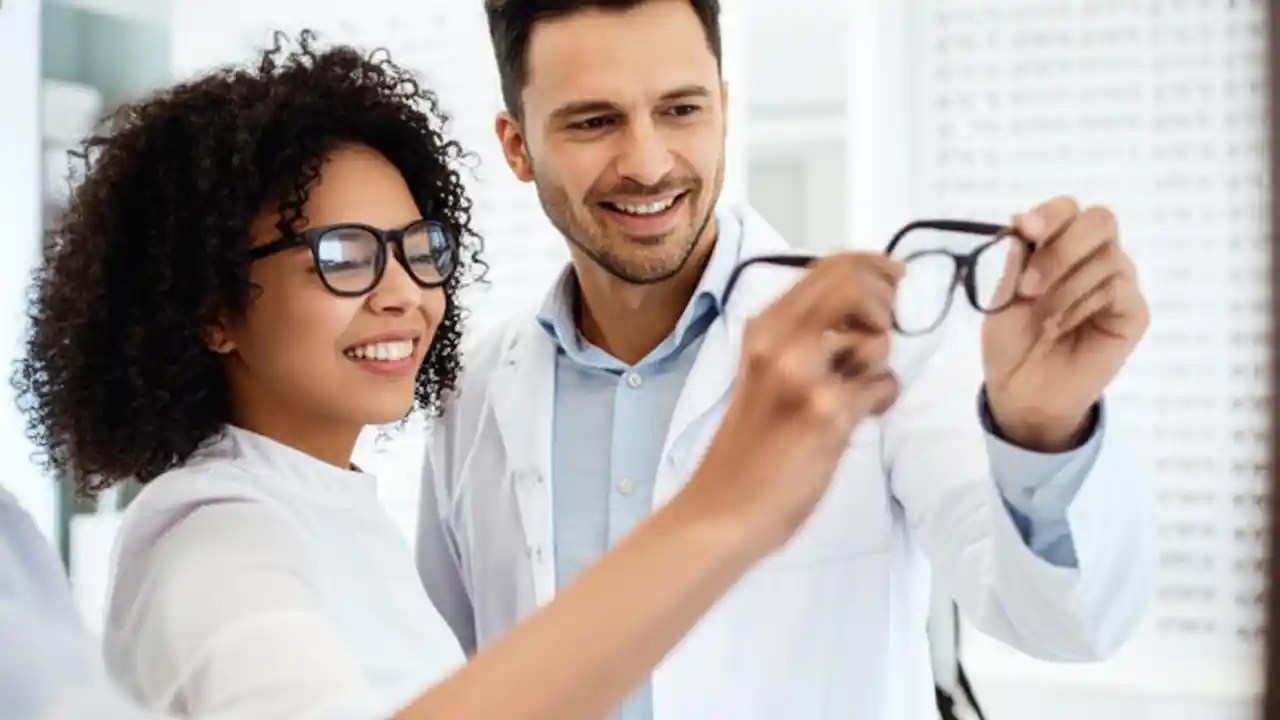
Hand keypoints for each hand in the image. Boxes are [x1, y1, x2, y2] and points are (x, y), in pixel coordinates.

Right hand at [684, 253, 902, 552]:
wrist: (724, 508)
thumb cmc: (748, 445)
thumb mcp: (763, 371)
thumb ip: (803, 336)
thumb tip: (864, 307)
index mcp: (763, 328)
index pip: (829, 267)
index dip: (874, 265)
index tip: (895, 278)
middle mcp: (780, 342)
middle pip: (857, 285)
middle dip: (886, 304)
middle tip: (883, 333)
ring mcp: (805, 376)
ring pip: (876, 340)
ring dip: (879, 364)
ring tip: (853, 392)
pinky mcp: (829, 413)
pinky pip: (884, 385)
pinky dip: (881, 399)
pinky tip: (858, 417)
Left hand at [981, 196, 1149, 450]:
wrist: (1022, 391)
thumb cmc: (1012, 342)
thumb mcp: (1003, 297)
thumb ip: (1017, 260)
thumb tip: (1022, 219)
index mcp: (1059, 246)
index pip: (1067, 209)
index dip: (1049, 214)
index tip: (1024, 229)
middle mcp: (1094, 258)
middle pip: (1100, 221)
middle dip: (1061, 249)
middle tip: (1029, 287)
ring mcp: (1118, 283)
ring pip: (1107, 258)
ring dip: (1064, 288)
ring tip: (1042, 320)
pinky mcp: (1133, 312)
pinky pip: (1117, 289)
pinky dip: (1083, 305)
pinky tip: (1061, 327)